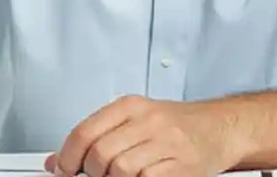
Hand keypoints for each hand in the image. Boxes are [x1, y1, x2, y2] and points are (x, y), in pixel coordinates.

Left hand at [45, 96, 243, 176]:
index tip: (64, 171)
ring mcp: (167, 143)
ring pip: (121, 170)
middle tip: (97, 176)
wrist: (220, 128)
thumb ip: (97, 135)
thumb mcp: (135, 121)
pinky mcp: (182, 166)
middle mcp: (149, 120)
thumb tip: (56, 160)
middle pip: (101, 154)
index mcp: (131, 106)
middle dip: (93, 173)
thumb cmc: (177, 126)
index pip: (85, 132)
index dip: (68, 158)